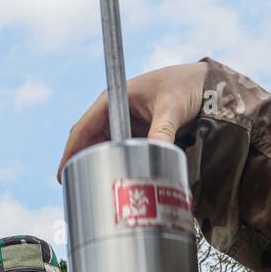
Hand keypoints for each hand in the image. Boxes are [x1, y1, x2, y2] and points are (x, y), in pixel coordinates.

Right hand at [57, 61, 208, 180]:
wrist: (207, 84)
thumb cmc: (185, 86)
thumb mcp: (171, 109)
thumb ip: (161, 132)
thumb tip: (156, 155)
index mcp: (113, 99)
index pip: (83, 128)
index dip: (71, 152)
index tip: (63, 174)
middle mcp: (115, 111)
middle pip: (88, 141)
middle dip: (82, 162)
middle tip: (78, 187)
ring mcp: (126, 122)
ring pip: (104, 148)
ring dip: (100, 164)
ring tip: (95, 187)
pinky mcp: (138, 132)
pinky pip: (121, 150)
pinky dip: (117, 163)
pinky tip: (117, 178)